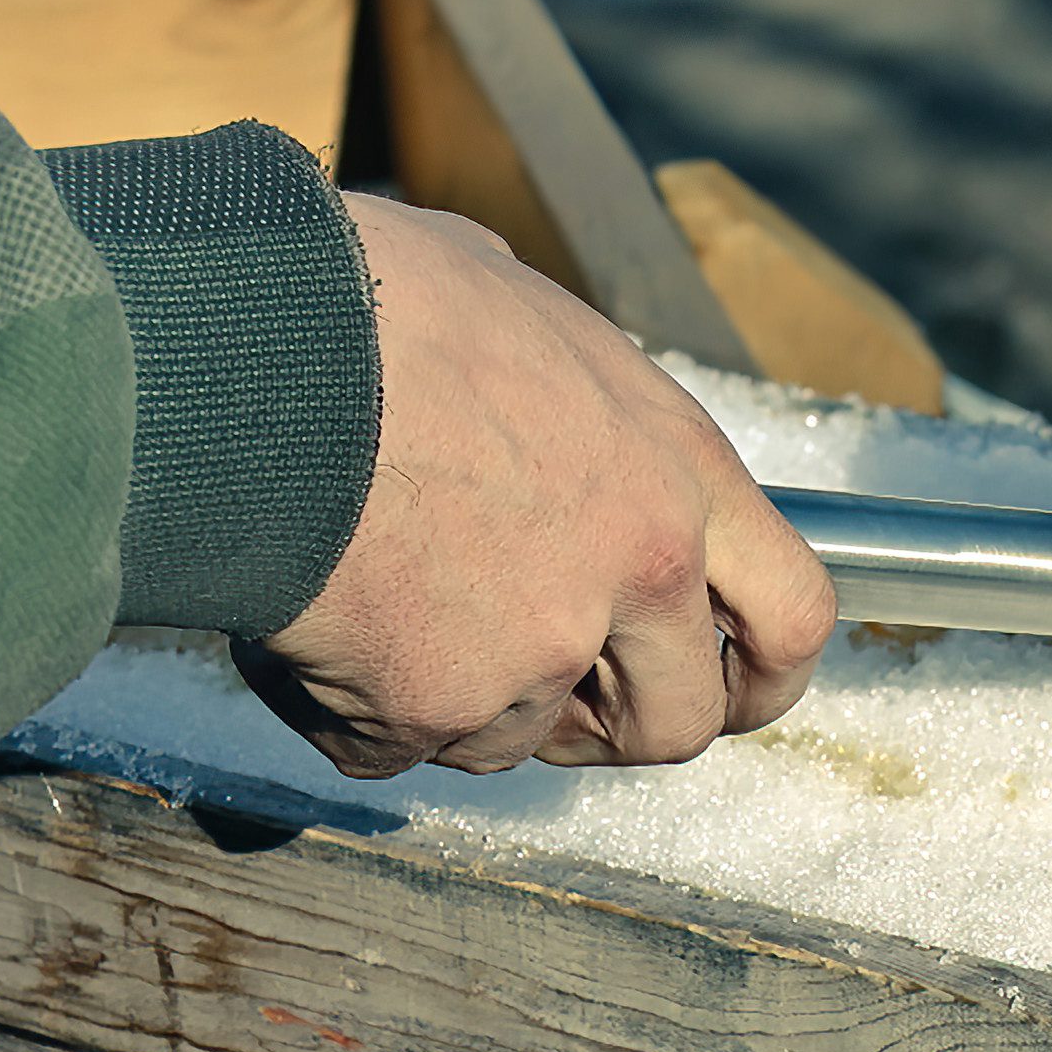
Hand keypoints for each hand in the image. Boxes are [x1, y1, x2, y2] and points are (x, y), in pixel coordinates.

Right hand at [235, 194, 837, 777]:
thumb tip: (546, 384)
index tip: (733, 694)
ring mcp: (539, 649)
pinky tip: (315, 617)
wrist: (256, 349)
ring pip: (517, 739)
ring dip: (457, 700)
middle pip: (677, 722)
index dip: (767, 677)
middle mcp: (638, 571)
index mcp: (680, 472)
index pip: (795, 614)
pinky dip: (354, 709)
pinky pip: (397, 746)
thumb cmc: (380, 305)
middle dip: (614, 728)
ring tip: (385, 597)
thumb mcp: (534, 319)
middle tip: (547, 698)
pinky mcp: (432, 705)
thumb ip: (581, 400)